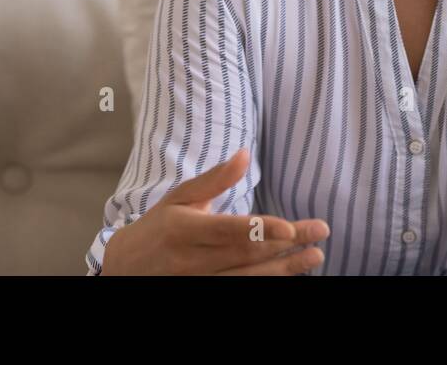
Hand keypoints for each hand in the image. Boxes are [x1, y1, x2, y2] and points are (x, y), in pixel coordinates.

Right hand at [100, 148, 329, 274]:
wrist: (127, 267)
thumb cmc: (159, 225)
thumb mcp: (180, 197)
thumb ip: (215, 178)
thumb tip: (245, 154)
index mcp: (185, 230)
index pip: (229, 231)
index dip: (261, 230)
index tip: (291, 228)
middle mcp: (192, 260)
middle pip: (247, 254)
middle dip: (287, 245)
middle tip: (319, 234)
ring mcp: (198, 281)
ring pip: (248, 277)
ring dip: (284, 269)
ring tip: (313, 257)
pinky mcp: (204, 291)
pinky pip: (240, 289)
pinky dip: (266, 281)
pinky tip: (289, 274)